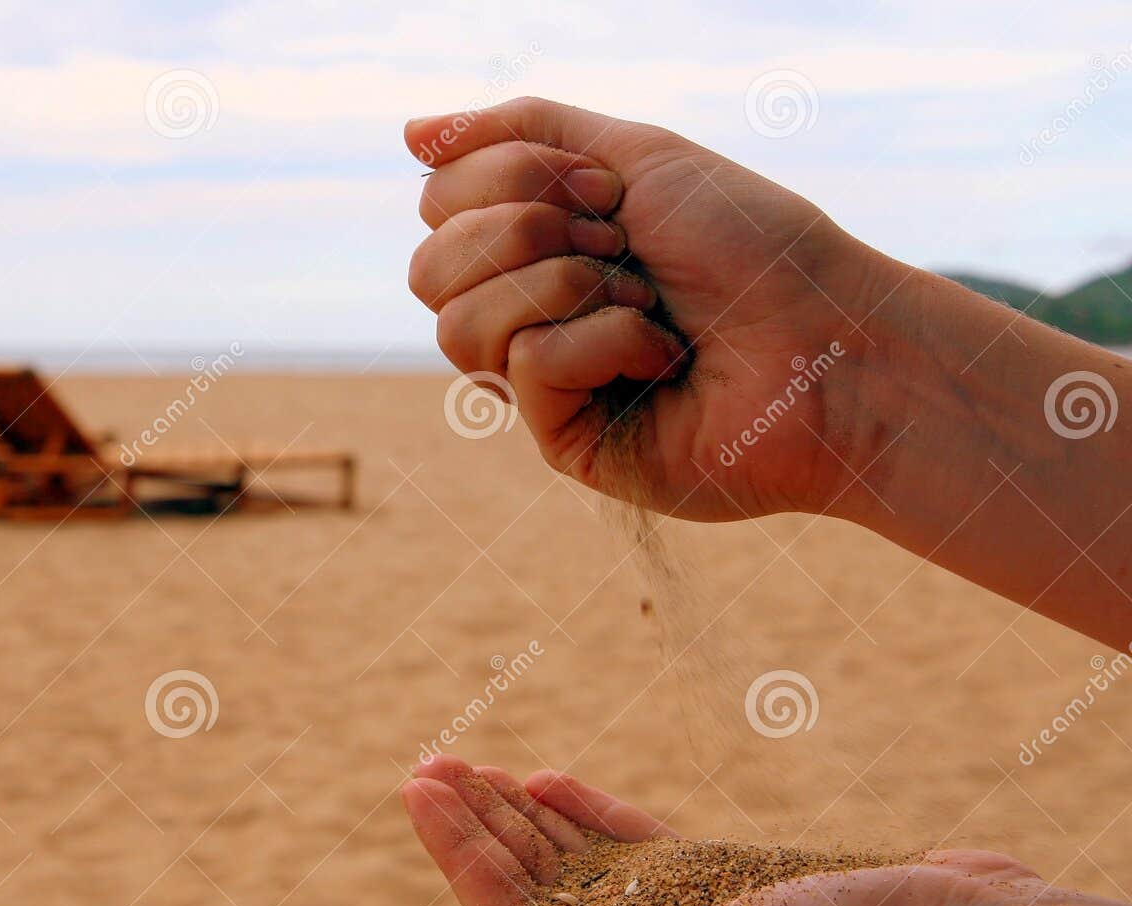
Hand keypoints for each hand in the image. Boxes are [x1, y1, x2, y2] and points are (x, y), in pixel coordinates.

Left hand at [400, 756, 1064, 905]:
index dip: (457, 851)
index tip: (418, 785)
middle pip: (529, 889)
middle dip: (475, 827)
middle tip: (429, 764)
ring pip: (573, 865)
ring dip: (519, 815)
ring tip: (474, 766)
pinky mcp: (720, 889)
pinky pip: (632, 848)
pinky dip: (586, 813)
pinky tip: (548, 779)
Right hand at [405, 97, 901, 521]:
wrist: (827, 337)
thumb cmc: (749, 248)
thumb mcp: (633, 155)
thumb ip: (521, 132)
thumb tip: (407, 132)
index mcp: (536, 248)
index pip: (438, 205)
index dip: (509, 177)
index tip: (608, 189)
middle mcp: (527, 316)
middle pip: (428, 267)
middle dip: (526, 229)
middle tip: (618, 240)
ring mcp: (541, 386)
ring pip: (457, 323)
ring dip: (566, 284)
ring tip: (645, 299)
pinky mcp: (563, 443)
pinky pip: (524, 367)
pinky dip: (604, 338)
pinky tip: (662, 355)